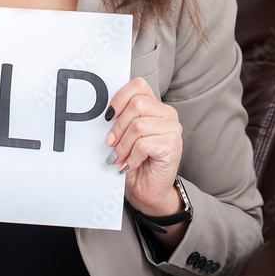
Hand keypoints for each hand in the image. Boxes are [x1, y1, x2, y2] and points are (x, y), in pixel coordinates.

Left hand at [105, 77, 183, 216]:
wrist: (148, 190)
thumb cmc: (133, 161)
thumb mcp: (122, 136)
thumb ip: (118, 119)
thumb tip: (101, 112)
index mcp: (154, 106)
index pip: (138, 85)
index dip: (119, 98)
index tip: (107, 117)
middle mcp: (167, 114)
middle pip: (136, 105)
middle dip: (117, 127)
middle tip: (110, 145)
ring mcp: (173, 129)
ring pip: (139, 126)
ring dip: (123, 145)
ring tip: (118, 157)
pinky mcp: (173, 145)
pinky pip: (144, 144)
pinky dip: (132, 156)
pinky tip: (130, 164)